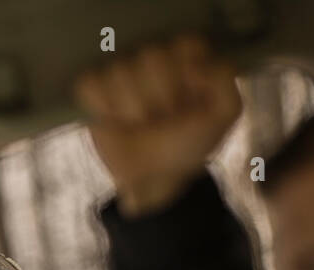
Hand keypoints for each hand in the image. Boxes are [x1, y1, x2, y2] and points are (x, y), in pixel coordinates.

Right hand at [74, 35, 241, 216]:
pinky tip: (116, 123)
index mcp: (186, 57)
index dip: (185, 79)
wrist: (154, 181)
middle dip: (159, 98)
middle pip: (150, 56)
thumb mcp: (223, 115)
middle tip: (164, 120)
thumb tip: (193, 66)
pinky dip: (103, 109)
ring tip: (141, 125)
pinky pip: (90, 84)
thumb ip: (224, 80)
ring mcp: (121, 72)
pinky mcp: (94, 90)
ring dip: (131, 109)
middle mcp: (154, 58)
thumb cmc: (188, 145)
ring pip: (119, 71)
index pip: (184, 45)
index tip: (188, 107)